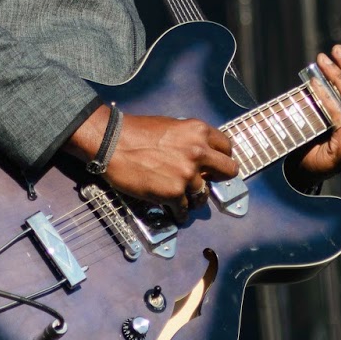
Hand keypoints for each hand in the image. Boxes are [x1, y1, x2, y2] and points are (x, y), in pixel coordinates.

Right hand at [68, 108, 236, 214]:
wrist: (111, 142)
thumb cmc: (136, 131)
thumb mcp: (172, 126)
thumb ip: (191, 139)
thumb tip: (199, 154)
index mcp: (200, 131)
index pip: (227, 147)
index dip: (221, 157)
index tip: (215, 165)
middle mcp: (199, 152)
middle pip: (229, 171)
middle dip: (218, 178)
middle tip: (207, 181)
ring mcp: (187, 174)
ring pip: (204, 195)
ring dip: (194, 198)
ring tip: (184, 199)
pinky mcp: (173, 193)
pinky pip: (185, 210)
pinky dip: (179, 213)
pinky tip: (174, 212)